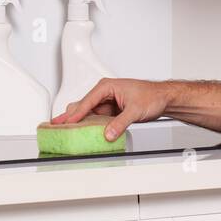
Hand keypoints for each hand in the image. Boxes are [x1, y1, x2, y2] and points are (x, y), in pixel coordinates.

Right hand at [52, 78, 168, 141]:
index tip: (67, 122)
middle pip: (83, 106)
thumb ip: (121, 123)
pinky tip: (84, 133)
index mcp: (107, 86)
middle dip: (70, 116)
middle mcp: (105, 93)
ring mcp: (107, 103)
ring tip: (66, 131)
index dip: (76, 113)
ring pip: (88, 114)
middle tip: (56, 126)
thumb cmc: (152, 95)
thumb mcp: (135, 110)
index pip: (87, 101)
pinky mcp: (111, 111)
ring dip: (80, 122)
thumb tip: (108, 133)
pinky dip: (91, 126)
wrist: (164, 98)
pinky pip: (97, 120)